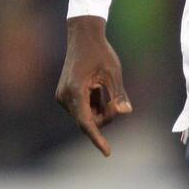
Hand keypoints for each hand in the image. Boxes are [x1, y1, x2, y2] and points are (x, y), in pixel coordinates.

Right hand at [55, 16, 131, 156]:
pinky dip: (94, 105)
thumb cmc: (100, 53)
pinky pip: (83, 109)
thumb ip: (119, 95)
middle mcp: (65, 96)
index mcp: (75, 91)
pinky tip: (98, 89)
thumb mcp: (114, 73)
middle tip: (117, 101)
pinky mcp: (65, 95)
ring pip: (86, 116)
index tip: (107, 152)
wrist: (82, 37)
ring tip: (104, 89)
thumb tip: (126, 112)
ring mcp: (63, 97)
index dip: (97, 138)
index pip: (86, 122)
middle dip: (105, 116)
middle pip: (89, 121)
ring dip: (100, 110)